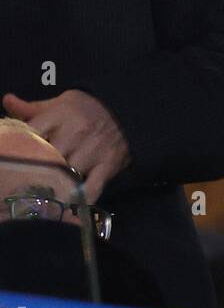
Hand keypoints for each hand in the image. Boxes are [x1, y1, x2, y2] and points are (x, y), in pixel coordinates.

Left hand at [2, 90, 131, 201]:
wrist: (128, 109)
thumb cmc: (88, 109)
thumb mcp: (61, 103)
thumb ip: (32, 108)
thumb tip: (7, 101)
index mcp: (60, 115)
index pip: (31, 133)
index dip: (19, 147)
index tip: (14, 157)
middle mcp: (76, 133)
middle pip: (46, 158)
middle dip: (35, 168)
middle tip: (25, 179)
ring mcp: (93, 151)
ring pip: (65, 175)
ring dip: (53, 185)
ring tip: (41, 193)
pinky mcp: (108, 166)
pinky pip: (92, 188)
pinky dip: (79, 199)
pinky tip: (67, 206)